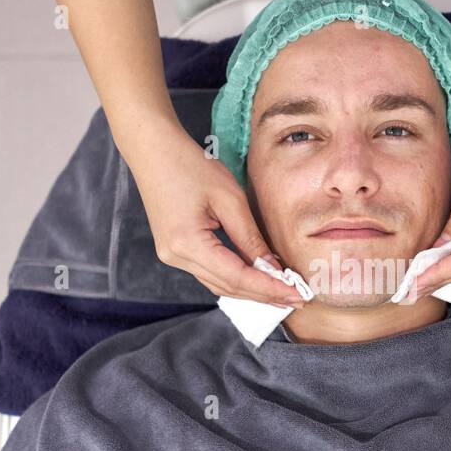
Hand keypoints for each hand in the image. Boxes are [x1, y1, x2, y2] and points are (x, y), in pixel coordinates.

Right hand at [124, 118, 305, 306]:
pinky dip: (235, 279)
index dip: (269, 288)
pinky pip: (209, 273)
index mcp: (187, 244)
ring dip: (251, 291)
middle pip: (228, 286)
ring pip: (218, 284)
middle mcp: (176, 257)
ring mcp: (172, 256)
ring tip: (282, 295)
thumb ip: (251, 237)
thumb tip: (273, 267)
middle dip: (264, 296)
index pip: (236, 277)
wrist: (153, 150)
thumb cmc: (190, 165)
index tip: (296, 294)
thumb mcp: (229, 198)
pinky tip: (257, 280)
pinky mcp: (175, 251)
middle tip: (297, 300)